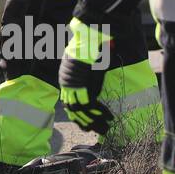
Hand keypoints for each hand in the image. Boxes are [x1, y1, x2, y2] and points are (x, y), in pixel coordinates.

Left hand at [58, 17, 113, 134]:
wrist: (85, 41)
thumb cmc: (85, 48)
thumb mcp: (81, 61)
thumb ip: (85, 70)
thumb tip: (92, 73)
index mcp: (65, 81)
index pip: (68, 105)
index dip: (76, 117)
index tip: (84, 126)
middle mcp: (67, 87)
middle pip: (75, 112)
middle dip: (86, 124)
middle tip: (98, 132)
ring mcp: (74, 88)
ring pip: (83, 112)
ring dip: (95, 121)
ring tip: (106, 128)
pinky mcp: (83, 86)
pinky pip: (92, 106)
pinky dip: (100, 113)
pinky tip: (109, 117)